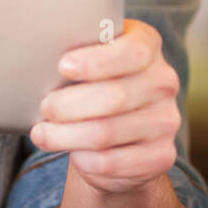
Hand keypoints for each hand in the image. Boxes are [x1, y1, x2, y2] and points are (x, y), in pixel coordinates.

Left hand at [30, 19, 181, 194]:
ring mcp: (166, 120)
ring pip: (107, 132)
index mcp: (148, 45)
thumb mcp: (92, 59)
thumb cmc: (96, 83)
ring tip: (42, 132)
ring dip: (66, 135)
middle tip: (44, 107)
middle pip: (115, 96)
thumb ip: (78, 52)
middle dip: (69, 104)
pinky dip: (83, 158)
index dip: (95, 61)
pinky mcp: (161, 155)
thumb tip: (40, 58)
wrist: (121, 131)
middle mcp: (164, 81)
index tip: (63, 67)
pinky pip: (112, 162)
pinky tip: (69, 152)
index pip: (131, 52)